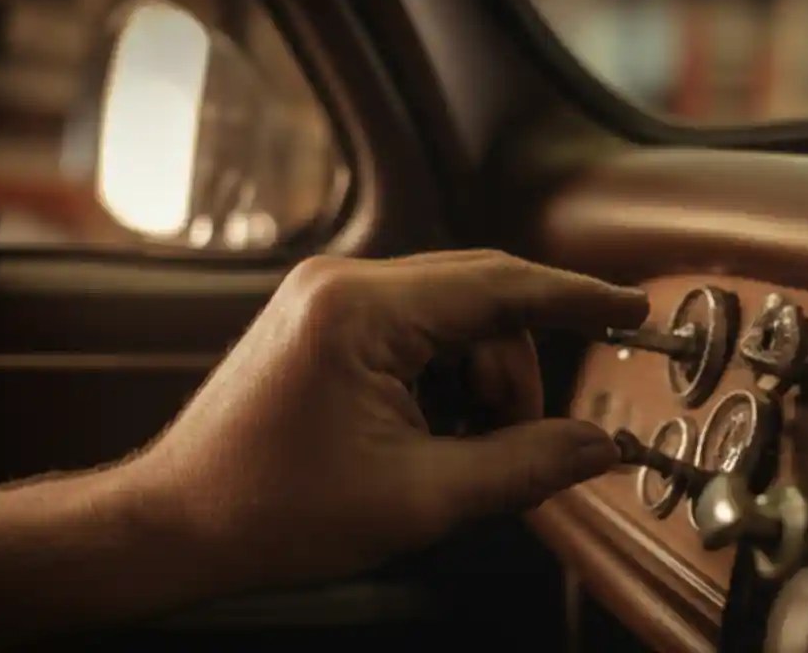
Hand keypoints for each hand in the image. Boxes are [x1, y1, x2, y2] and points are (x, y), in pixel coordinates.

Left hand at [125, 250, 648, 589]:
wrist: (176, 524)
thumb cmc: (267, 510)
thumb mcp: (418, 499)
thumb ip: (524, 465)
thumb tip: (596, 446)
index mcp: (362, 310)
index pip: (502, 286)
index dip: (578, 301)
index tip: (631, 308)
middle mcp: (344, 284)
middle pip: (484, 302)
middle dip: (515, 374)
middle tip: (516, 443)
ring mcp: (331, 298)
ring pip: (456, 320)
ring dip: (479, 384)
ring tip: (455, 452)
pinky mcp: (327, 320)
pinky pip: (419, 333)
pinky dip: (444, 382)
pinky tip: (428, 435)